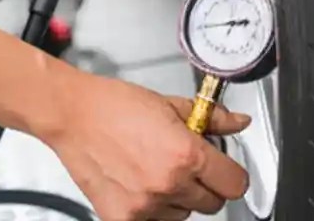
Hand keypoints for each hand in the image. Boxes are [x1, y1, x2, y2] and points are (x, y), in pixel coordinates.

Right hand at [39, 68, 249, 219]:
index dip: (233, 175)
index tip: (226, 171)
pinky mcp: (122, 218)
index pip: (234, 184)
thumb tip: (239, 122)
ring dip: (180, 198)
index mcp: (186, 155)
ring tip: (159, 171)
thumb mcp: (174, 105)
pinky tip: (142, 184)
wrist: (74, 116)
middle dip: (207, 185)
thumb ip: (214, 119)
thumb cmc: (117, 107)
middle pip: (213, 203)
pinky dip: (153, 209)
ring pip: (184, 215)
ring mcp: (144, 206)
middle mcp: (168, 184)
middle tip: (190, 166)